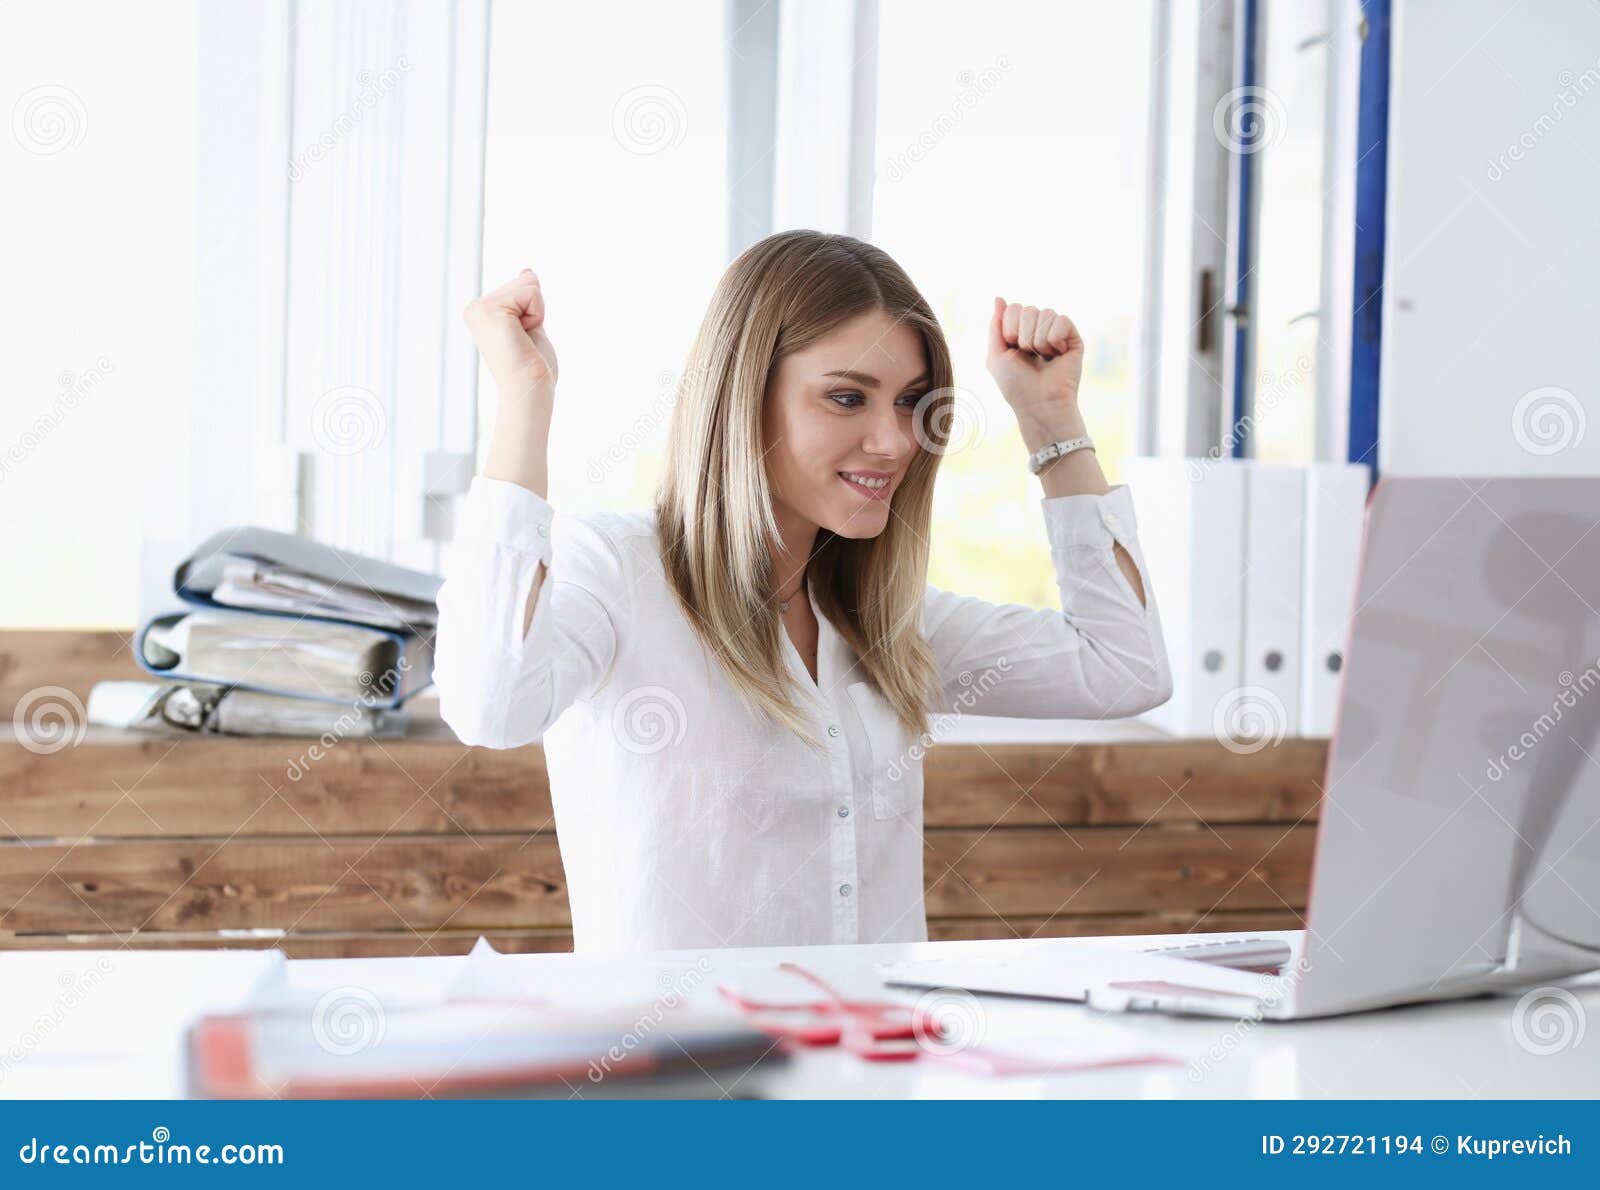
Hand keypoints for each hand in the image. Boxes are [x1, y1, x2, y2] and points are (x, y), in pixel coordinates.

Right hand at [463, 269, 557, 399]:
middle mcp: (476, 308)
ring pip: (529, 285)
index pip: (522, 287)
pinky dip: (536, 315)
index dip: (534, 312)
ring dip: (537, 314)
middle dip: (536, 310)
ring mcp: (480, 308)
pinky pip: (531, 293)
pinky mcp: (491, 310)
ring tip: (523, 339)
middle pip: (525, 282)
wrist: (528, 388)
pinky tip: (522, 336)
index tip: (522, 339)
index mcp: (482, 312)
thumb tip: (527, 272)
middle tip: (524, 340)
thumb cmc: (532, 366)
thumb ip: (525, 300)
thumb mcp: (530, 323)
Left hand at [985, 296, 1083, 418]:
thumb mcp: (996, 355)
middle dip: (1023, 335)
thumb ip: (995, 325)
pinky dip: (1055, 339)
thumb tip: (999, 297)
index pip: (1013, 308)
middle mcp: (1038, 329)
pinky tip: (1057, 354)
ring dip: (1039, 340)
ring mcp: (1056, 333)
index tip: (1012, 349)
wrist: (1039, 403)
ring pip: (1045, 313)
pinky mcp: (1073, 338)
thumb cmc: (1016, 385)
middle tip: (1029, 355)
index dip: (1010, 329)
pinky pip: (1062, 320)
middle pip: (1028, 309)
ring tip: (1043, 358)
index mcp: (1020, 332)